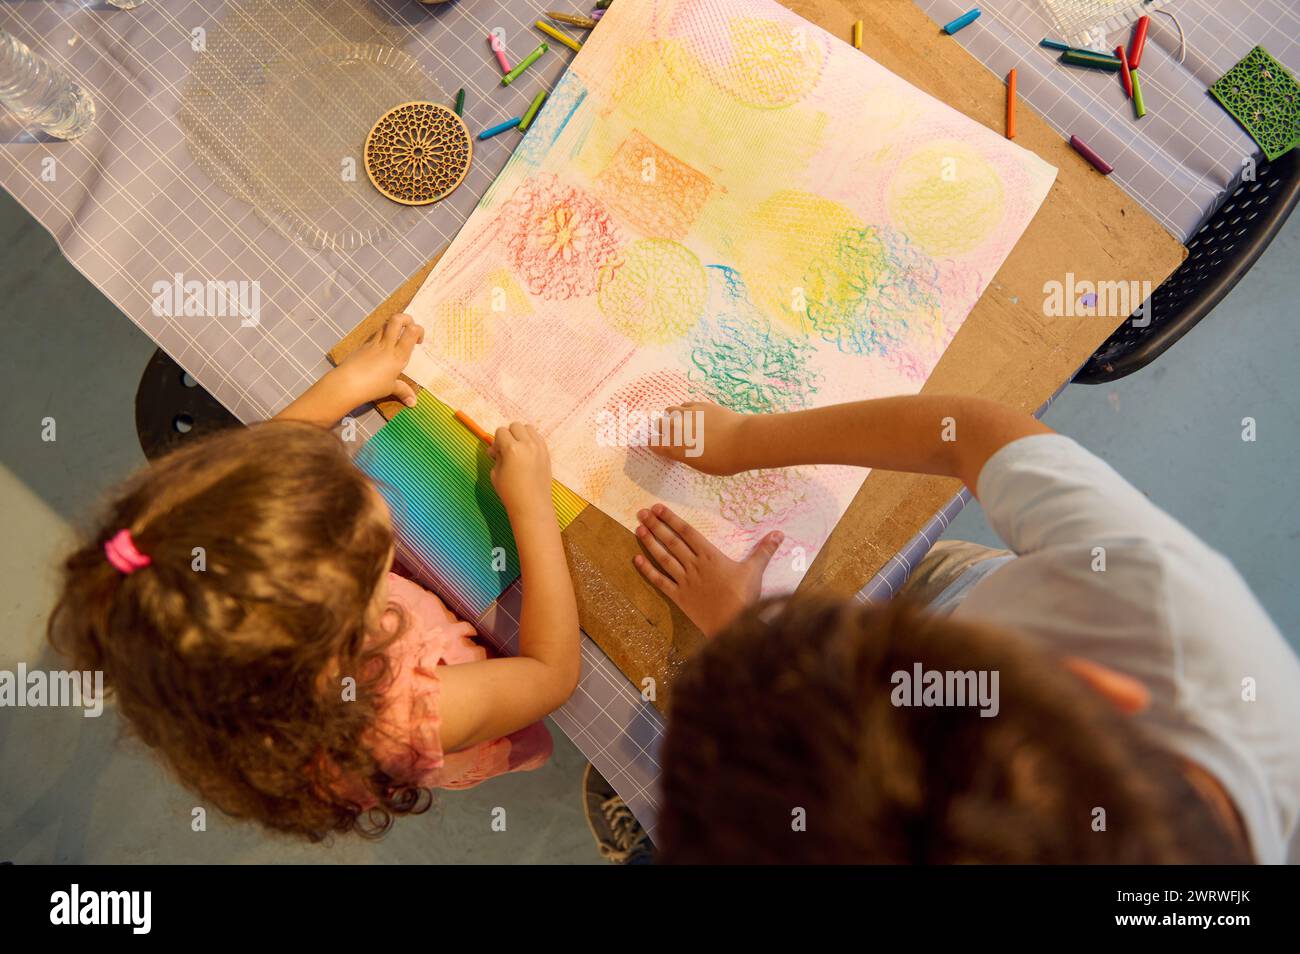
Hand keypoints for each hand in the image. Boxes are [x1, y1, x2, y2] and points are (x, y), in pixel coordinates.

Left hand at [335, 313, 424, 407]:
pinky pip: (375, 334)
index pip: (412, 331)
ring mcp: (374, 343)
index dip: (419, 330)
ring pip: (385, 324)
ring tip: (396, 336)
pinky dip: (382, 335)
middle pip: (397, 319)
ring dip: (394, 325)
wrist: (347, 383)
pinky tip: (381, 346)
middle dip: (406, 318)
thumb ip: (403, 392)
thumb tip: (413, 403)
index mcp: (398, 355)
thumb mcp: (390, 389)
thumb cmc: (372, 387)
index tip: (419, 341)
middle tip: (409, 328)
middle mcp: (387, 345)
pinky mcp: (363, 345)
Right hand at [488, 423, 553, 520]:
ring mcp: (539, 447)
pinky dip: (531, 440)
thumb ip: (496, 456)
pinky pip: (538, 437)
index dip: (496, 441)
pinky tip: (527, 454)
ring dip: (521, 435)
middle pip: (515, 426)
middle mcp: (527, 444)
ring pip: (528, 428)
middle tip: (507, 450)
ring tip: (518, 450)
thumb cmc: (510, 492)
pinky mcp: (547, 453)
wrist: (532, 505)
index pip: (501, 431)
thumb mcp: (495, 473)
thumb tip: (496, 449)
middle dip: (508, 435)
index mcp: (512, 449)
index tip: (496, 454)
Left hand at [632, 503, 781, 637]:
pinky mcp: (679, 597)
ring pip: (663, 558)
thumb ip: (764, 550)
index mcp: (710, 556)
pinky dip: (647, 570)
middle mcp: (694, 565)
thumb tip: (779, 533)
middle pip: (671, 541)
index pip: (687, 532)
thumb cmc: (744, 597)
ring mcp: (684, 581)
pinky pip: (660, 581)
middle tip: (641, 512)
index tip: (658, 507)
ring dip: (649, 542)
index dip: (672, 519)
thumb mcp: (755, 571)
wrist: (732, 625)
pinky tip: (636, 559)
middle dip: (655, 525)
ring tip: (637, 528)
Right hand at [651, 401, 750, 475]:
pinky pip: (685, 405)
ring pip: (670, 411)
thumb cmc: (723, 460)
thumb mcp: (701, 465)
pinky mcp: (700, 405)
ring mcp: (687, 414)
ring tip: (679, 421)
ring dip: (672, 416)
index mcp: (675, 448)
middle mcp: (677, 429)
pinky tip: (691, 414)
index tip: (657, 446)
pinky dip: (685, 410)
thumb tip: (684, 449)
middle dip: (663, 429)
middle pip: (660, 424)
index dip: (655, 446)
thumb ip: (686, 455)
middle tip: (670, 433)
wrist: (742, 440)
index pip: (655, 445)